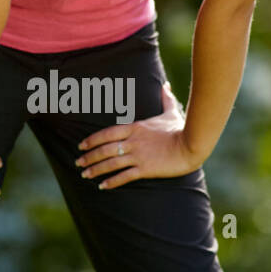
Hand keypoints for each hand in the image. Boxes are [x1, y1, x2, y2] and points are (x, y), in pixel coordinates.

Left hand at [73, 81, 201, 189]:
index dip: (92, 140)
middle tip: (78, 163)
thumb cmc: (181, 128)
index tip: (81, 146)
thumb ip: (165, 98)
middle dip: (89, 156)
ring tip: (85, 175)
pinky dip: (111, 182)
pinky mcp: (145, 169)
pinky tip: (102, 186)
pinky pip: (124, 176)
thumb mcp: (171, 112)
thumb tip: (165, 85)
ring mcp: (138, 155)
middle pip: (104, 149)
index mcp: (135, 128)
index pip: (107, 133)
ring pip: (110, 163)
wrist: (192, 144)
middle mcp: (132, 141)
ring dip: (96, 170)